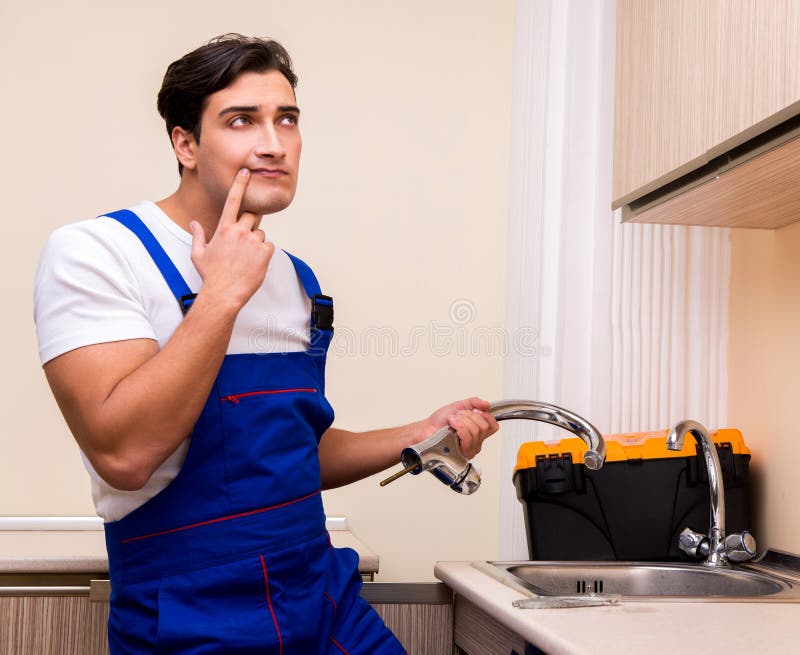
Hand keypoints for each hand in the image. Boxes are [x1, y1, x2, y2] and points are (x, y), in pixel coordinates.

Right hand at [189, 168, 274, 309]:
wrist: (223, 293)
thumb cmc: (210, 275)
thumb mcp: (198, 254)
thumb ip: (198, 235)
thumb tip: (194, 223)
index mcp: (223, 229)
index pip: (233, 200)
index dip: (240, 184)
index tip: (246, 172)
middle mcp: (239, 231)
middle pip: (252, 216)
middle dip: (250, 224)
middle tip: (244, 241)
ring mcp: (253, 241)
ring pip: (260, 234)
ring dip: (256, 243)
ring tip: (246, 259)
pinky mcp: (265, 252)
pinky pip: (268, 246)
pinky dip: (264, 254)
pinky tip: (254, 264)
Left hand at [415, 397, 499, 458]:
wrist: (426, 429)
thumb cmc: (440, 421)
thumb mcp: (459, 406)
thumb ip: (474, 403)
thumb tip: (488, 405)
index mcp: (478, 431)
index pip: (493, 426)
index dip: (486, 416)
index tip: (474, 411)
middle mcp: (476, 442)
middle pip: (484, 426)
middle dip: (469, 416)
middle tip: (458, 416)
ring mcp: (469, 449)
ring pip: (476, 431)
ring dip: (462, 421)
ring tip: (452, 421)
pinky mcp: (462, 453)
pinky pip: (468, 438)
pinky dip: (460, 427)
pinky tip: (452, 426)